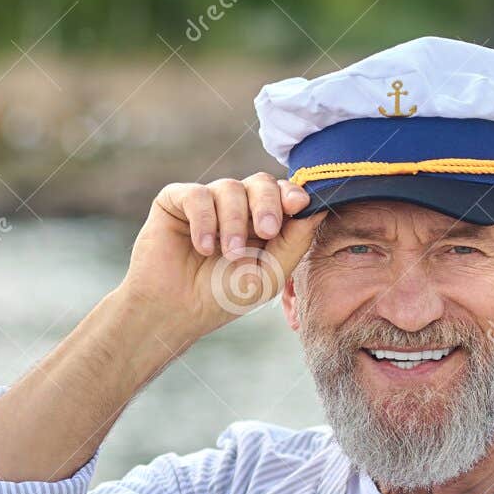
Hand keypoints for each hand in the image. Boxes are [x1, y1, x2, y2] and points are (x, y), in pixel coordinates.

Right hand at [121, 172, 326, 342]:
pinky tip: (202, 248)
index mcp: (261, 221)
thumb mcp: (269, 274)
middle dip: (267, 204)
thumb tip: (317, 207)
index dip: (292, 194)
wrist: (175, 311)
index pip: (283, 194)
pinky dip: (204, 220)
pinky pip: (197, 195)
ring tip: (227, 253)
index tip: (298, 205)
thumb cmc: (221, 296)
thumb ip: (295, 241)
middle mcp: (236, 207)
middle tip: (266, 230)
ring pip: (230, 188)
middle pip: (261, 182)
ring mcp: (206, 202)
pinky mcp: (176, 201)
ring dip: (233, 221)